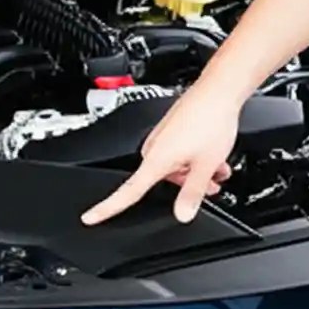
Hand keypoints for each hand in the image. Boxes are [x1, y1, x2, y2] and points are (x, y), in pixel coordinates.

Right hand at [81, 79, 242, 224]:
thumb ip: (192, 193)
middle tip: (211, 183)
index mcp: (155, 160)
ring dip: (195, 171)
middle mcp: (154, 148)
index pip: (128, 192)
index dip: (107, 208)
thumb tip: (182, 215)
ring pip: (175, 167)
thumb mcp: (205, 165)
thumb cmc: (210, 121)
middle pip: (162, 181)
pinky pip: (178, 152)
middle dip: (186, 185)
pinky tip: (213, 156)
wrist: (218, 90)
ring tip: (217, 166)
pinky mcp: (171, 129)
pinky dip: (195, 157)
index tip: (90, 217)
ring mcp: (162, 136)